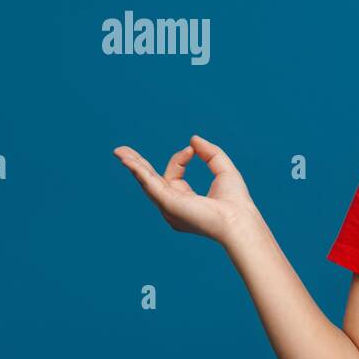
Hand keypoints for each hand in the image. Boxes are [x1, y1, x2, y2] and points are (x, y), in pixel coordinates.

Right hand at [112, 134, 260, 245]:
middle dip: (137, 165)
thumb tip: (193, 139)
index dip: (180, 158)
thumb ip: (209, 153)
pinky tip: (128, 161)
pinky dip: (139, 172)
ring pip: (147, 182)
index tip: (191, 149)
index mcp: (186, 201)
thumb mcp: (223, 169)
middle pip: (151, 181)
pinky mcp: (168, 204)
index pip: (173, 174)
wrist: (239, 219)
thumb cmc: (236, 201)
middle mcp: (174, 206)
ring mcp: (169, 207)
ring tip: (119, 152)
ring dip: (133, 166)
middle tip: (121, 151)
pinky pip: (149, 185)